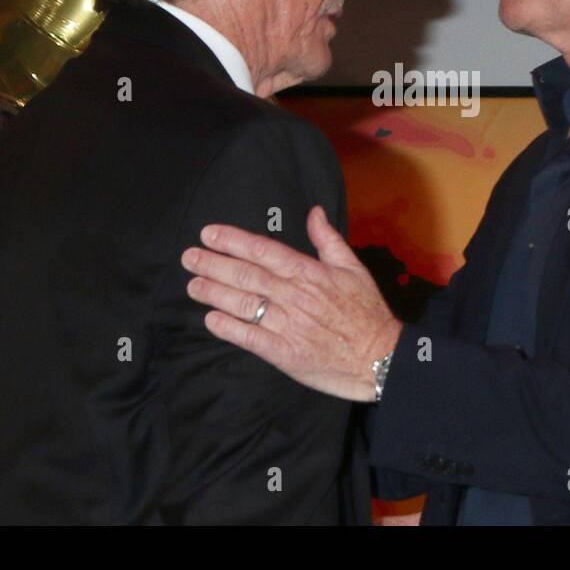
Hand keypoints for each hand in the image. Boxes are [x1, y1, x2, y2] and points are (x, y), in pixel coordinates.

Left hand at [181, 205, 402, 401]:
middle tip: (189, 257)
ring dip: (214, 293)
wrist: (380, 357)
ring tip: (193, 285)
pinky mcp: (285, 354)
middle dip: (213, 264)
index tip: (208, 234)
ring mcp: (288, 325)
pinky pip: (250, 338)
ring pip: (244, 304)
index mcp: (309, 272)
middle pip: (246, 275)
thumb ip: (328, 240)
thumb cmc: (367, 311)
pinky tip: (211, 320)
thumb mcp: (354, 268)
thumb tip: (314, 212)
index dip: (233, 241)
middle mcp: (294, 296)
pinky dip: (229, 328)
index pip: (263, 250)